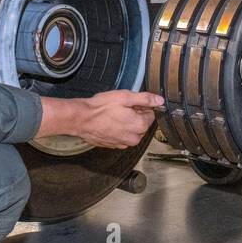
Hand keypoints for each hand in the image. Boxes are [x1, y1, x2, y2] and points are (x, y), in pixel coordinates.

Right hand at [37, 91, 162, 148]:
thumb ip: (145, 99)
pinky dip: (118, 129)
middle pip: (141, 124)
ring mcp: (123, 143)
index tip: (131, 103)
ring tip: (113, 115)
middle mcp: (134, 138)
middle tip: (121, 108)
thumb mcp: (125, 97)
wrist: (81, 119)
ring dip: (126, 123)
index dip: (141, 106)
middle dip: (134, 115)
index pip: (151, 115)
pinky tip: (109, 122)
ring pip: (131, 130)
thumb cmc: (101, 108)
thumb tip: (159, 101)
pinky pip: (121, 136)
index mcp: (140, 126)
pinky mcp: (113, 145)